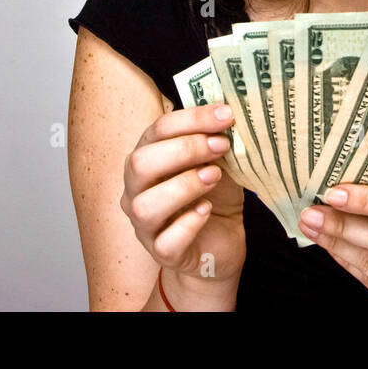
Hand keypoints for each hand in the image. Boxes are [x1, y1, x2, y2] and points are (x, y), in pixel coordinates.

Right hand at [121, 102, 245, 282]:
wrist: (223, 240)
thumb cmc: (215, 194)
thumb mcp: (219, 161)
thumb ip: (217, 141)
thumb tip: (229, 116)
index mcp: (149, 157)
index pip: (158, 130)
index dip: (192, 119)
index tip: (225, 115)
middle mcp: (137, 189)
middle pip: (139, 163)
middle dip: (184, 149)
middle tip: (221, 146)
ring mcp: (145, 224)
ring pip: (145, 205)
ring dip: (183, 186)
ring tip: (214, 176)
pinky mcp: (161, 253)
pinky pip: (165, 242)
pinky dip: (188, 223)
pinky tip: (207, 210)